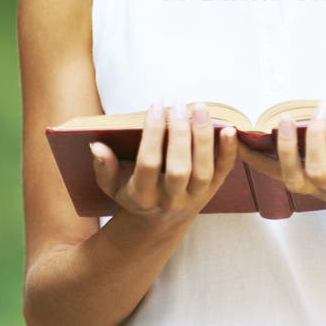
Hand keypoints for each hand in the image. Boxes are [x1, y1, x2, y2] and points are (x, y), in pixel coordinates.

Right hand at [89, 101, 237, 222]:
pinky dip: (229, 151)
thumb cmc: (134, 193)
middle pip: (179, 168)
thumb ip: (103, 167)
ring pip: (203, 170)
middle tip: (177, 104)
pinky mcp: (213, 190)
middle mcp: (170, 200)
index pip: (149, 163)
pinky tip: (229, 129)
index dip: (153, 133)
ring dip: (203, 136)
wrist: (161, 221)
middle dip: (179, 133)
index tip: (154, 105)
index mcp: (142, 197)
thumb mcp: (112, 185)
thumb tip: (97, 145)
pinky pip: (224, 171)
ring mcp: (194, 197)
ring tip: (199, 108)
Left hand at [239, 99, 325, 221]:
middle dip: (315, 136)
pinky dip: (255, 158)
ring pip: (291, 178)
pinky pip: (272, 175)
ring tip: (284, 119)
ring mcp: (315, 191)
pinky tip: (240, 140)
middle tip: (320, 106)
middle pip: (315, 168)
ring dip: (284, 148)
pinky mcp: (301, 186)